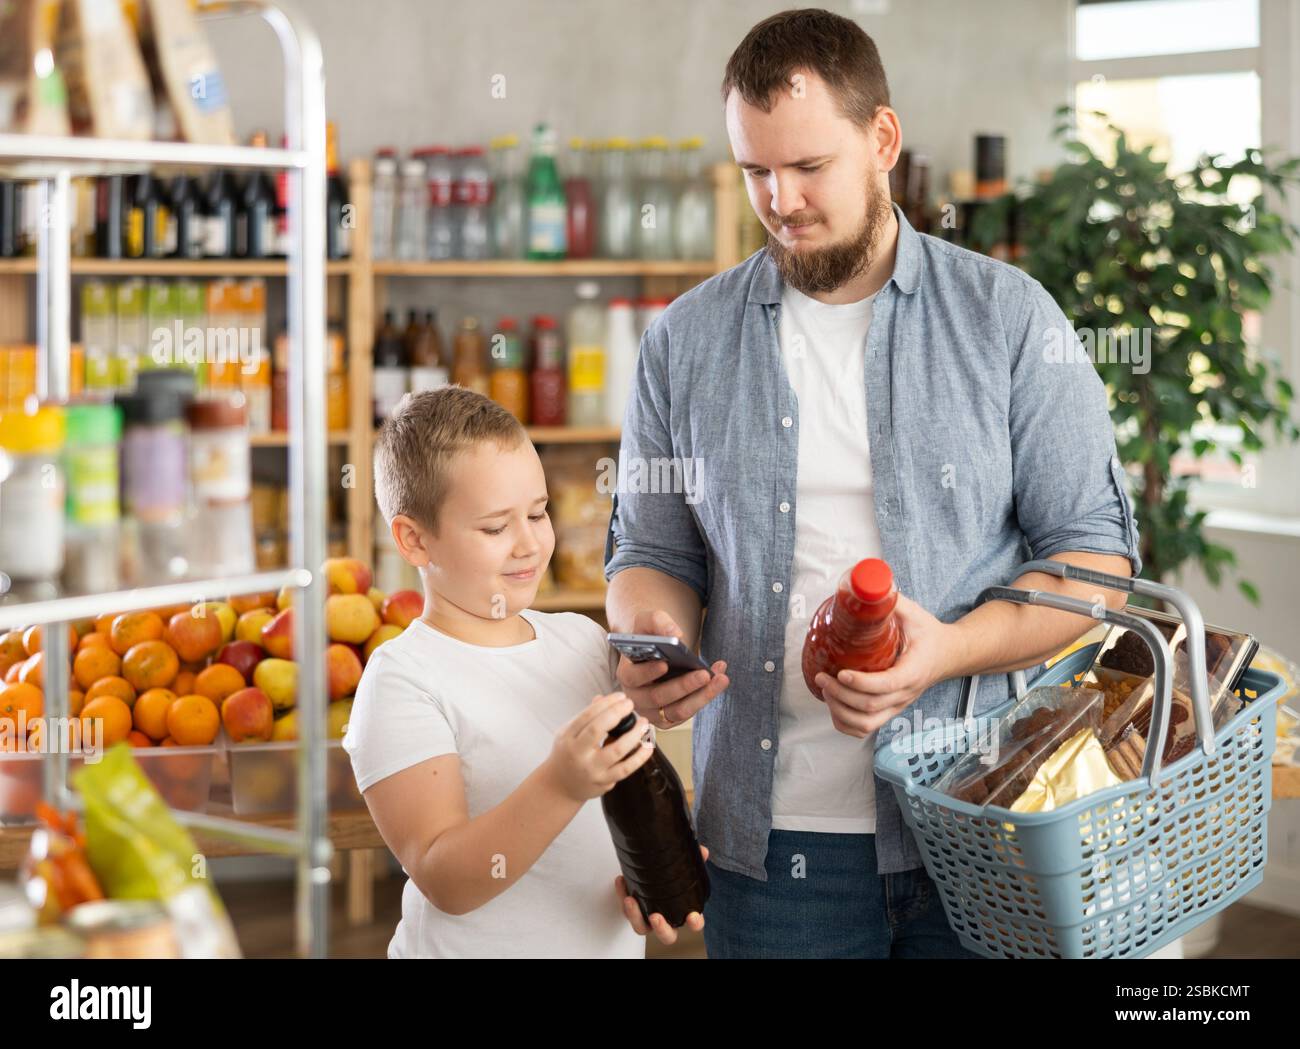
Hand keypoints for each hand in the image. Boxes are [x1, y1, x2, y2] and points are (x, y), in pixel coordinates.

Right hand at [545, 693, 652, 802]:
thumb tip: (603, 698)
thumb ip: (586, 717)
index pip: (587, 716)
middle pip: (597, 729)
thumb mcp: (569, 733)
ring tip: (644, 723)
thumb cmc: (567, 754)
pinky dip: (640, 757)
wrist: (561, 787)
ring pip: (617, 750)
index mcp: (568, 738)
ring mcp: (592, 770)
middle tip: (630, 704)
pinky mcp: (604, 782)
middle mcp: (578, 754)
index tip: (621, 696)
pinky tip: (648, 746)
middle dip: (617, 713)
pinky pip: (626, 768)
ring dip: (634, 734)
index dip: (606, 704)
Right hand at [615, 611, 728, 727]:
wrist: (657, 652)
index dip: (647, 673)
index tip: (664, 664)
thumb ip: (658, 621)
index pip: (633, 677)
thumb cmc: (650, 637)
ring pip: (678, 711)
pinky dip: (706, 697)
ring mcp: (653, 711)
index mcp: (627, 674)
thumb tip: (675, 633)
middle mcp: (637, 697)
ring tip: (721, 678)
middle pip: (658, 697)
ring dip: (702, 696)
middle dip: (683, 686)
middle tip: (704, 674)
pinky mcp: (670, 718)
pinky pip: (689, 712)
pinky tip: (719, 679)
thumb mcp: (648, 622)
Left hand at [615, 845, 708, 944]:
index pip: (694, 923)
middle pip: (667, 936)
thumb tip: (702, 851)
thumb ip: (693, 858)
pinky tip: (621, 880)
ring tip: (630, 900)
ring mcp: (648, 919)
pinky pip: (626, 909)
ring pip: (642, 928)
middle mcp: (667, 920)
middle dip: (661, 929)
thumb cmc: (672, 877)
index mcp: (684, 912)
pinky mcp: (633, 912)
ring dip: (635, 916)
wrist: (651, 873)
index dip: (695, 922)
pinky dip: (622, 894)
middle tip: (656, 917)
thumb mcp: (683, 866)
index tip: (692, 916)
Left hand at [814, 593, 967, 737]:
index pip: (887, 684)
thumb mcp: (914, 613)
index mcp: (913, 670)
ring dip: (840, 711)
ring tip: (826, 689)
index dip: (862, 683)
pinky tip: (833, 703)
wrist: (948, 655)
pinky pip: (865, 728)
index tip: (842, 672)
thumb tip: (861, 588)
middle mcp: (905, 693)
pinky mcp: (889, 710)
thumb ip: (889, 602)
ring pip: (866, 723)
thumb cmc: (929, 634)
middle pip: (870, 707)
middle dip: (840, 695)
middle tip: (823, 676)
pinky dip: (845, 722)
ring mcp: (897, 705)